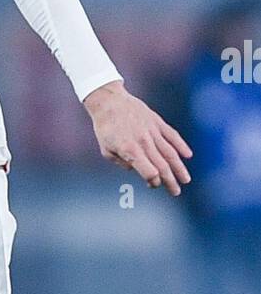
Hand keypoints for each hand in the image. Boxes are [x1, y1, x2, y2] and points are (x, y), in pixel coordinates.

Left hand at [84, 80, 191, 196]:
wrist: (109, 101)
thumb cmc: (105, 128)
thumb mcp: (106, 150)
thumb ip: (121, 163)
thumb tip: (135, 170)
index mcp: (130, 150)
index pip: (148, 171)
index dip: (153, 181)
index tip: (152, 184)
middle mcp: (144, 142)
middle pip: (162, 165)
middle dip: (170, 181)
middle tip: (176, 192)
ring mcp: (152, 131)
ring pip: (170, 152)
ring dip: (179, 168)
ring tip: (186, 179)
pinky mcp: (157, 122)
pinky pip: (172, 135)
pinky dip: (181, 145)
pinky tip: (188, 155)